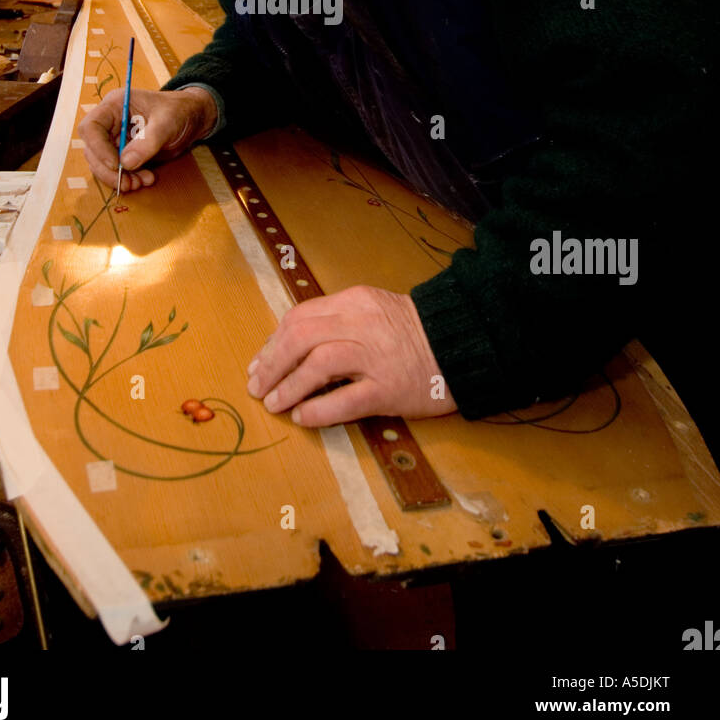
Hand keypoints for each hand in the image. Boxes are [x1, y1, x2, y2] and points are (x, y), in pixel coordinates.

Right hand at [78, 86, 216, 191]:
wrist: (192, 117)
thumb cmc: (179, 111)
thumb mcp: (168, 122)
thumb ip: (148, 141)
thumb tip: (126, 163)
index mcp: (115, 106)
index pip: (91, 127)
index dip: (98, 148)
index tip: (116, 164)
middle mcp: (110, 122)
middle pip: (93, 150)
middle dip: (108, 170)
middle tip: (128, 183)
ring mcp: (115, 138)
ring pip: (103, 164)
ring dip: (119, 178)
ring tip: (141, 182)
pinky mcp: (124, 153)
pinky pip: (117, 170)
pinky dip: (128, 179)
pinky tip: (146, 179)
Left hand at [246, 285, 457, 426]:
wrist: (462, 344)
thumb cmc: (413, 332)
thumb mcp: (372, 311)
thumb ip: (335, 322)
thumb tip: (288, 347)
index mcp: (355, 301)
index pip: (300, 317)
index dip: (273, 342)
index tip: (259, 363)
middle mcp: (362, 324)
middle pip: (301, 337)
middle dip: (272, 364)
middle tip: (257, 387)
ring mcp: (377, 357)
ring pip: (318, 364)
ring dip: (288, 386)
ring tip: (274, 403)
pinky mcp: (390, 389)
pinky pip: (346, 399)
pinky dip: (318, 409)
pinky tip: (303, 417)